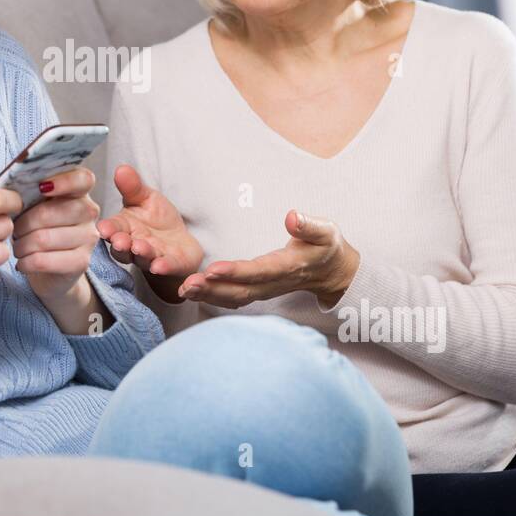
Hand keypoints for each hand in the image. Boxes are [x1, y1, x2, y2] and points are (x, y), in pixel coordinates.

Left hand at [11, 166, 101, 303]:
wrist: (50, 269)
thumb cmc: (38, 229)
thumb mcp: (34, 207)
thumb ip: (29, 193)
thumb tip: (9, 191)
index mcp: (79, 191)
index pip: (83, 179)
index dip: (64, 181)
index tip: (41, 188)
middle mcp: (89, 212)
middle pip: (49, 212)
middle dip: (22, 224)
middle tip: (14, 231)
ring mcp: (88, 237)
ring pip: (43, 238)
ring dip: (21, 246)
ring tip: (18, 248)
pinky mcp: (81, 262)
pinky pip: (44, 260)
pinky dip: (26, 262)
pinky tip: (23, 263)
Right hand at [96, 164, 202, 280]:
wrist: (180, 240)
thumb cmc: (156, 218)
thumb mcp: (145, 197)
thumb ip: (133, 187)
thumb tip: (121, 168)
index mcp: (124, 227)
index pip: (113, 228)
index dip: (108, 229)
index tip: (103, 229)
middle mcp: (133, 245)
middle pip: (123, 248)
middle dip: (121, 245)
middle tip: (120, 241)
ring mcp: (151, 257)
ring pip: (143, 258)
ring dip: (141, 253)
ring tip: (140, 248)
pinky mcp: (171, 265)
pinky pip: (166, 267)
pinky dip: (163, 267)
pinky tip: (160, 266)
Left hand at [178, 210, 359, 309]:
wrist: (332, 272)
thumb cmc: (326, 247)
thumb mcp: (326, 231)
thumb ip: (309, 225)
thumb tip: (291, 216)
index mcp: (288, 267)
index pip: (259, 271)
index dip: (236, 272)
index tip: (213, 269)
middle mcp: (274, 283)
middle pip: (241, 291)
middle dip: (213, 289)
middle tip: (187, 284)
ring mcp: (265, 291)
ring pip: (234, 298)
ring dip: (208, 295)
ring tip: (184, 289)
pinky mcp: (257, 291)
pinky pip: (233, 299)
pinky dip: (212, 297)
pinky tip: (191, 292)